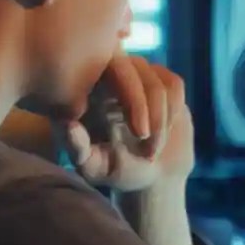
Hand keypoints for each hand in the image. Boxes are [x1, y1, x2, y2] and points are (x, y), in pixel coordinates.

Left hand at [60, 54, 194, 192]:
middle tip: (147, 147)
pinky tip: (165, 130)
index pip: (108, 70)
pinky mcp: (165, 81)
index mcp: (89, 90)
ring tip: (153, 148)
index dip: (132, 99)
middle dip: (150, 111)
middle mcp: (114, 75)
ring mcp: (141, 75)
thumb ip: (78, 148)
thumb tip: (70, 124)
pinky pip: (175, 84)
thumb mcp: (93, 166)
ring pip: (158, 81)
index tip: (140, 134)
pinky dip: (173, 110)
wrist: (155, 174)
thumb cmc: (118, 169)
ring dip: (162, 117)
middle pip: (138, 71)